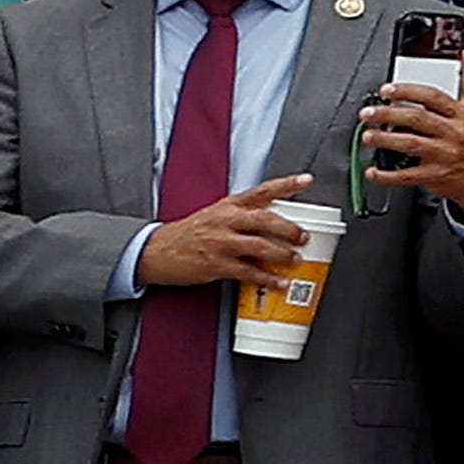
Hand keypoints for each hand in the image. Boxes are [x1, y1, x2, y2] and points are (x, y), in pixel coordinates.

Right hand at [138, 173, 314, 290]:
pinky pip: (249, 272)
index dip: (286, 184)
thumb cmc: (191, 233)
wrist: (158, 250)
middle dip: (289, 229)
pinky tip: (279, 283)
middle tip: (304, 237)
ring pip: (260, 246)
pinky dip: (268, 279)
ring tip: (295, 260)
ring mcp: (221, 242)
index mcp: (228, 205)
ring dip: (282, 255)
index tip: (306, 180)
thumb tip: (276, 222)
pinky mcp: (217, 264)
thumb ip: (243, 216)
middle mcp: (226, 220)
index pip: (262, 191)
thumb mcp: (216, 215)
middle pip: (265, 220)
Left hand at [361, 51, 463, 216]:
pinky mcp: (435, 177)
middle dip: (388, 114)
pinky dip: (387, 176)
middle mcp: (452, 133)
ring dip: (385, 140)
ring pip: (410, 144)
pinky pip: (408, 176)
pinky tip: (373, 172)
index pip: (432, 97)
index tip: (387, 90)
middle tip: (368, 113)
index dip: (408, 91)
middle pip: (417, 119)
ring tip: (368, 136)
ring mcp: (443, 155)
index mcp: (460, 114)